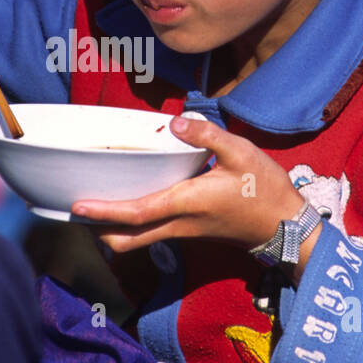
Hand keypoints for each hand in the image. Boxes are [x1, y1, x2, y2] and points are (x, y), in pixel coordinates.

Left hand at [71, 115, 310, 263]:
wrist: (285, 225)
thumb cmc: (264, 188)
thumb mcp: (240, 152)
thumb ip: (206, 135)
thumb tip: (174, 123)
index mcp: (186, 203)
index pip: (136, 213)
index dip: (104, 212)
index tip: (77, 207)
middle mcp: (179, 223)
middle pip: (127, 239)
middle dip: (98, 229)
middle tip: (77, 210)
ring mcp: (183, 232)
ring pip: (137, 240)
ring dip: (112, 229)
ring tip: (94, 205)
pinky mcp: (189, 231)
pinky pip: (151, 234)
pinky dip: (131, 224)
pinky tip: (128, 202)